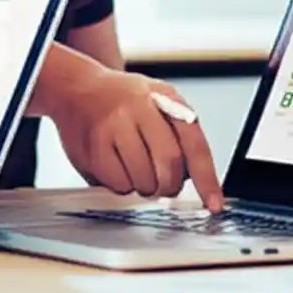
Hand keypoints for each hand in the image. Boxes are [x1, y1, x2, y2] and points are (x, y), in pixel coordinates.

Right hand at [49, 68, 224, 208]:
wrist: (78, 88)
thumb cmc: (125, 100)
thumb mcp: (161, 100)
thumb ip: (180, 134)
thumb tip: (194, 177)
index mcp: (165, 98)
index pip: (194, 145)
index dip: (207, 179)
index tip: (214, 203)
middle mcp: (139, 109)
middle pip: (169, 165)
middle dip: (170, 185)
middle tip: (164, 184)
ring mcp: (114, 127)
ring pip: (143, 179)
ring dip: (145, 186)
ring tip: (136, 169)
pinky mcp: (92, 147)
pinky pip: (117, 184)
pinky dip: (122, 185)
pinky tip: (117, 168)